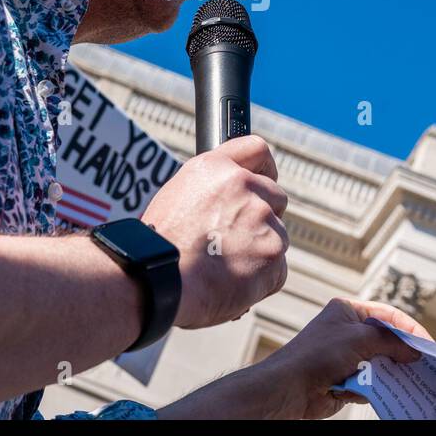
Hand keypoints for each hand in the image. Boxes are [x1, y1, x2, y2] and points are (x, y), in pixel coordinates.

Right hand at [141, 135, 287, 329]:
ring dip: (260, 251)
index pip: (256, 150)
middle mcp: (243, 185)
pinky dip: (261, 280)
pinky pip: (277, 268)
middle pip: (276, 197)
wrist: (158, 279)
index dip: (265, 168)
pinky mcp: (272, 250)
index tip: (267, 180)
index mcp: (215, 168)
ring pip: (277, 235)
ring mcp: (262, 217)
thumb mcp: (176, 198)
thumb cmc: (159, 246)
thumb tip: (228, 203)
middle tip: (235, 241)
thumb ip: (211, 192)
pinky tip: (233, 284)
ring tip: (224, 269)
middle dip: (263, 218)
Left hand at [250, 298, 431, 419]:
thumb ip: (390, 342)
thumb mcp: (360, 339)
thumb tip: (414, 350)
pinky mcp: (347, 378)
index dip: (409, 329)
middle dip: (403, 352)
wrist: (291, 387)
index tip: (427, 345)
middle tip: (425, 364)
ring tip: (412, 379)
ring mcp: (348, 356)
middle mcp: (348, 331)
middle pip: (386, 340)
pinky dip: (379, 386)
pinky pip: (373, 381)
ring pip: (382, 362)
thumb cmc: (319, 354)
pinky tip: (387, 391)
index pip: (387, 315)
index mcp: (348, 312)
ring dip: (392, 371)